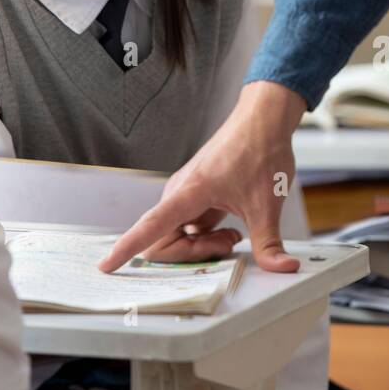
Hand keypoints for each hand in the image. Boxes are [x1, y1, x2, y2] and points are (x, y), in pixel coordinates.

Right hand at [99, 81, 307, 272]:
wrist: (263, 121)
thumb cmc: (260, 150)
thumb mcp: (268, 205)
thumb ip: (270, 244)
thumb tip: (282, 268)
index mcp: (190, 191)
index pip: (150, 226)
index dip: (126, 248)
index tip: (106, 266)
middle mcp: (180, 192)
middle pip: (164, 240)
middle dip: (191, 254)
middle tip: (227, 245)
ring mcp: (187, 193)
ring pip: (178, 234)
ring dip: (201, 245)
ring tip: (234, 236)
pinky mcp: (195, 193)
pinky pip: (188, 225)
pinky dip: (206, 235)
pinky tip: (230, 229)